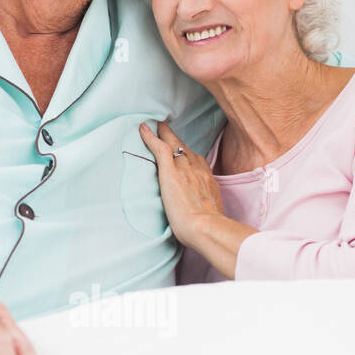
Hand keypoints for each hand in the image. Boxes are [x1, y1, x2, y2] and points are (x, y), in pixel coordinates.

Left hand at [138, 118, 225, 246]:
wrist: (207, 227)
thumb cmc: (209, 228)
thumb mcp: (212, 213)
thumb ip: (205, 207)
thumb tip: (200, 215)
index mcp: (207, 180)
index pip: (197, 162)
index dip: (188, 156)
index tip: (182, 153)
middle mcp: (198, 170)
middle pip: (185, 149)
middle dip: (176, 139)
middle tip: (166, 129)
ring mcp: (185, 169)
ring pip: (174, 145)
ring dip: (165, 135)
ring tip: (156, 126)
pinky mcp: (171, 172)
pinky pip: (160, 148)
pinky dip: (150, 137)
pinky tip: (143, 128)